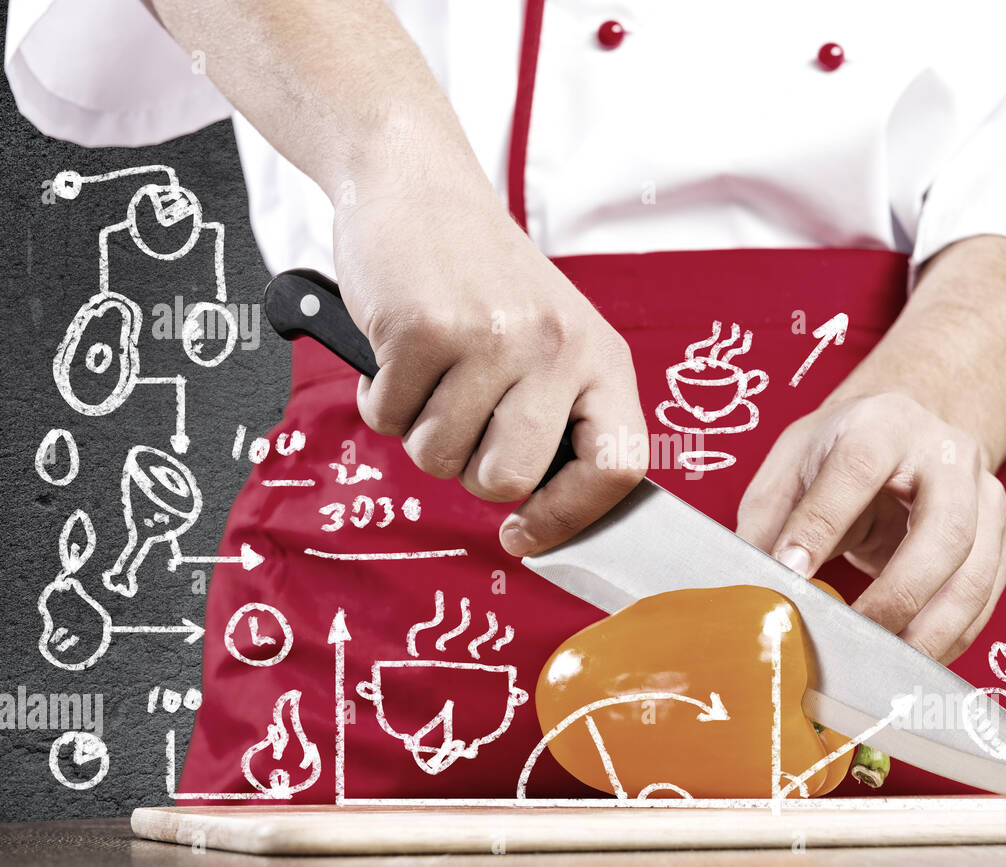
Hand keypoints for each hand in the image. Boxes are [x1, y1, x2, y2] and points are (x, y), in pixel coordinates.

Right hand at [332, 159, 646, 556]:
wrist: (417, 186)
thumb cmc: (482, 279)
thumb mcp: (551, 339)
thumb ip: (558, 418)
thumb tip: (542, 520)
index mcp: (600, 357)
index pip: (618, 468)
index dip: (569, 518)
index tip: (526, 534)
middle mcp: (556, 346)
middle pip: (509, 479)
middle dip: (470, 470)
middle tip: (461, 420)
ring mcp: (490, 335)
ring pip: (439, 457)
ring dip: (419, 429)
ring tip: (431, 371)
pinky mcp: (422, 327)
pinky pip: (386, 418)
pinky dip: (379, 397)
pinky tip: (399, 350)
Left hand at [736, 392, 1005, 663]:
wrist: (903, 434)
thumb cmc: (839, 453)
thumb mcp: (791, 465)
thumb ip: (769, 520)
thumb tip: (751, 587)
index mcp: (883, 424)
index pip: (857, 471)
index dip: (822, 526)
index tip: (790, 575)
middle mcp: (946, 453)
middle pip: (943, 530)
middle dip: (897, 596)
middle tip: (853, 639)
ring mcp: (984, 494)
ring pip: (975, 571)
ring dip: (932, 629)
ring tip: (885, 665)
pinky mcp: (999, 536)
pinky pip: (987, 595)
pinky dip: (953, 635)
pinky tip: (913, 660)